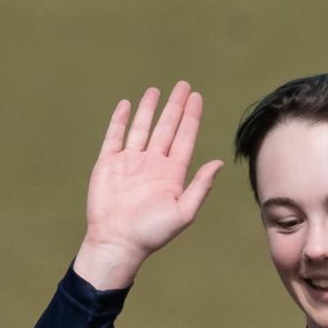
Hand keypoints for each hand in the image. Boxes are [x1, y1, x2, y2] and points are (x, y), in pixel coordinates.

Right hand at [75, 82, 223, 289]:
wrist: (118, 242)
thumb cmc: (152, 233)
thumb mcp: (183, 212)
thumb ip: (200, 186)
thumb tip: (218, 163)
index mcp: (171, 174)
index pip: (184, 138)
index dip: (191, 118)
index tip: (197, 97)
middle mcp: (152, 164)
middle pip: (166, 128)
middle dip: (175, 106)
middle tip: (183, 85)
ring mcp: (130, 162)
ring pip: (142, 128)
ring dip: (149, 109)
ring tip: (156, 90)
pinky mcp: (109, 163)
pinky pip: (115, 136)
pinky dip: (120, 120)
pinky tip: (126, 105)